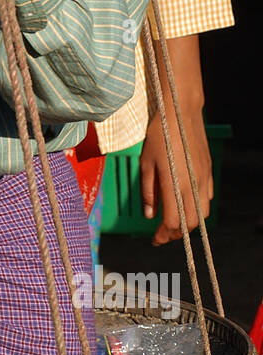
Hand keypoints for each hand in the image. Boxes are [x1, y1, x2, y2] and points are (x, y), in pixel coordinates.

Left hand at [139, 104, 212, 246]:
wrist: (181, 114)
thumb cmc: (159, 136)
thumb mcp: (146, 164)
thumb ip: (148, 192)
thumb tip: (149, 215)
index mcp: (174, 184)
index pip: (173, 222)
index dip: (163, 235)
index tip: (154, 240)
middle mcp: (193, 185)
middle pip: (190, 223)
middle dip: (176, 234)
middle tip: (162, 235)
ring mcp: (204, 179)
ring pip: (202, 214)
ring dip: (189, 223)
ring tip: (174, 223)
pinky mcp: (209, 172)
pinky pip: (207, 198)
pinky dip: (198, 208)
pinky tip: (186, 204)